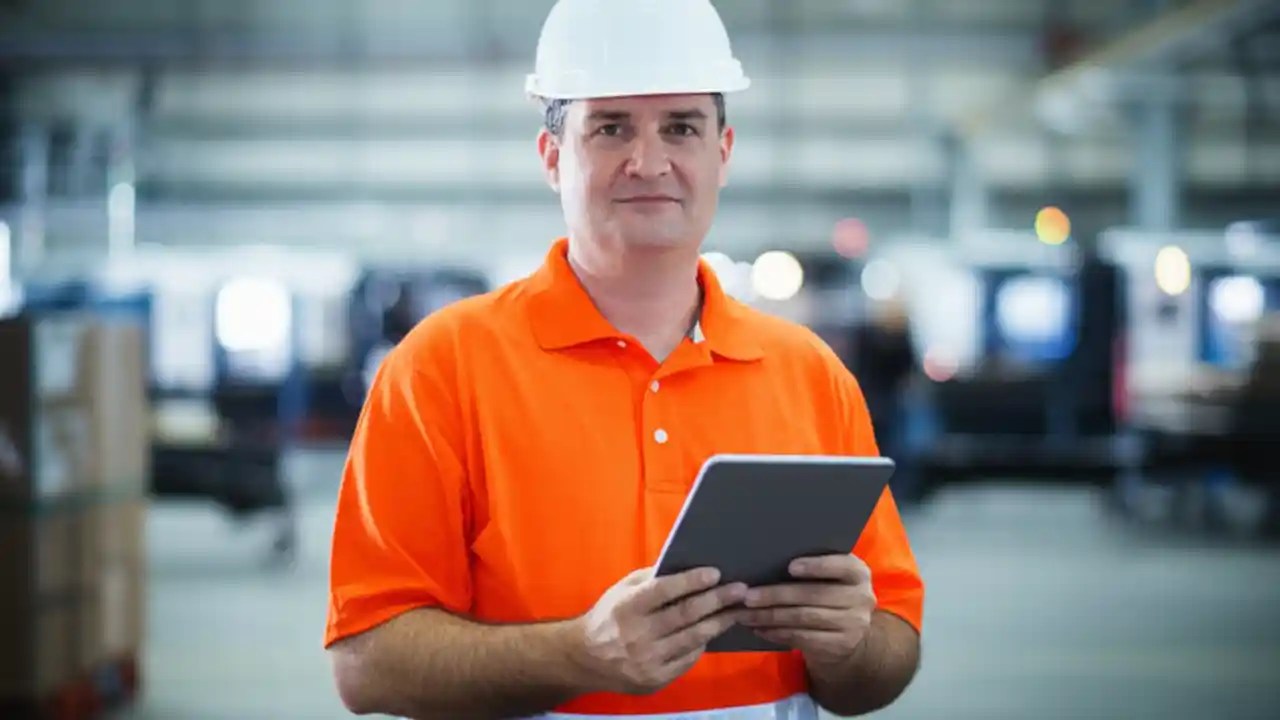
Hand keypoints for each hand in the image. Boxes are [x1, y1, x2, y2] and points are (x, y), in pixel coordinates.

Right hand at [571, 567, 747, 695]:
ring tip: (737, 610)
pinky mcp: (654, 679)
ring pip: (692, 638)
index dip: (691, 581)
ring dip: (719, 622)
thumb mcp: (621, 590)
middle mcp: (636, 635)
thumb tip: (687, 566)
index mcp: (627, 607)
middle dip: (716, 600)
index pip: (664, 591)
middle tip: (740, 589)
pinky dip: (702, 643)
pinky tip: (713, 630)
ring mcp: (646, 661)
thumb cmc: (608, 616)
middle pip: (685, 615)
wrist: (584, 659)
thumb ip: (651, 579)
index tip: (716, 573)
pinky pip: (688, 659)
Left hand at [738, 554, 875, 669]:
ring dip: (770, 616)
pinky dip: (777, 633)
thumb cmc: (829, 594)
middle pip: (814, 595)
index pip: (842, 566)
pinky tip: (759, 628)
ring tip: (745, 614)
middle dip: (777, 595)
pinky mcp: (839, 646)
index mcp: (858, 573)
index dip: (816, 566)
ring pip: (804, 618)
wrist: (849, 636)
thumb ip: (811, 567)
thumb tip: (765, 561)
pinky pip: (802, 638)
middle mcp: (861, 598)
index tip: (790, 567)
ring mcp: (853, 625)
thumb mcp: (830, 579)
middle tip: (747, 596)